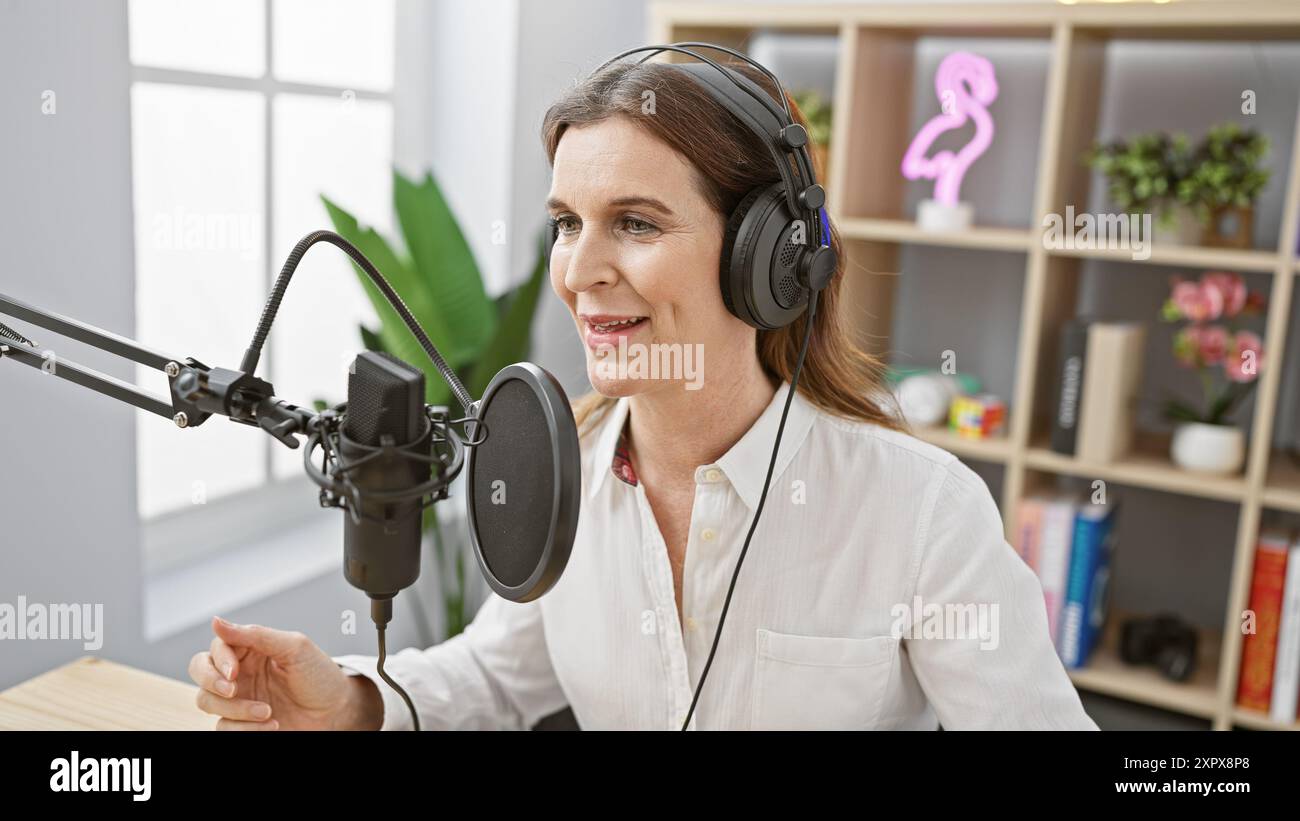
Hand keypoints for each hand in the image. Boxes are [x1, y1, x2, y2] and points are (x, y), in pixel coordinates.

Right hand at [188, 616, 381, 729]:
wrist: (336, 711)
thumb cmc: (320, 676)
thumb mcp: (294, 648)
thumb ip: (255, 635)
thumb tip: (216, 621)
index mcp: (250, 650)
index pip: (217, 647)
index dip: (219, 659)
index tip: (235, 671)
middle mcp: (240, 673)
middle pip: (200, 672)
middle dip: (212, 682)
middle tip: (233, 690)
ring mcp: (239, 699)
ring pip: (208, 702)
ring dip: (236, 710)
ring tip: (268, 712)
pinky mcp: (242, 724)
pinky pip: (223, 728)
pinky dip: (244, 729)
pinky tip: (272, 725)